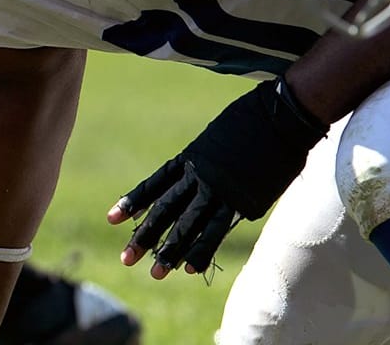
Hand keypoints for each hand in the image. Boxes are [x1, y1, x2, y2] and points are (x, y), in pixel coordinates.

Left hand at [107, 77, 327, 277]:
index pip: (153, 185)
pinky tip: (188, 268)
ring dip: (170, 250)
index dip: (133, 203)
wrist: (278, 117)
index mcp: (188, 159)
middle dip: (144, 236)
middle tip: (126, 258)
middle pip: (164, 210)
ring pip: (186, 225)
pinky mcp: (239, 200)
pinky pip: (216, 230)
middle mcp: (196, 175)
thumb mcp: (217, 138)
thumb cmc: (252, 120)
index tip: (111, 219)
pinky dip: (202, 250)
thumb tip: (202, 176)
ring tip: (155, 273)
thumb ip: (206, 161)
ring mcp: (217, 189)